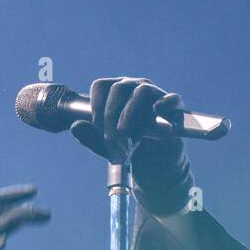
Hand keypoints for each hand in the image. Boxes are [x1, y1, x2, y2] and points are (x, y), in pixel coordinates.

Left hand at [69, 76, 194, 215]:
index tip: (96, 126)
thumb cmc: (127, 147)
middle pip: (117, 89)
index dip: (96, 105)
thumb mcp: (105, 145)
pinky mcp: (174, 107)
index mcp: (116, 92)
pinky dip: (164, 103)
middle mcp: (134, 88)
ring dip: (129, 114)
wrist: (153, 163)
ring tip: (126, 134)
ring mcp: (155, 94)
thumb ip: (89, 136)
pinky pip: (171, 98)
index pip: (101, 86)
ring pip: (140, 91)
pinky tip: (156, 111)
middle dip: (109, 115)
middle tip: (110, 138)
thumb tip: (75, 126)